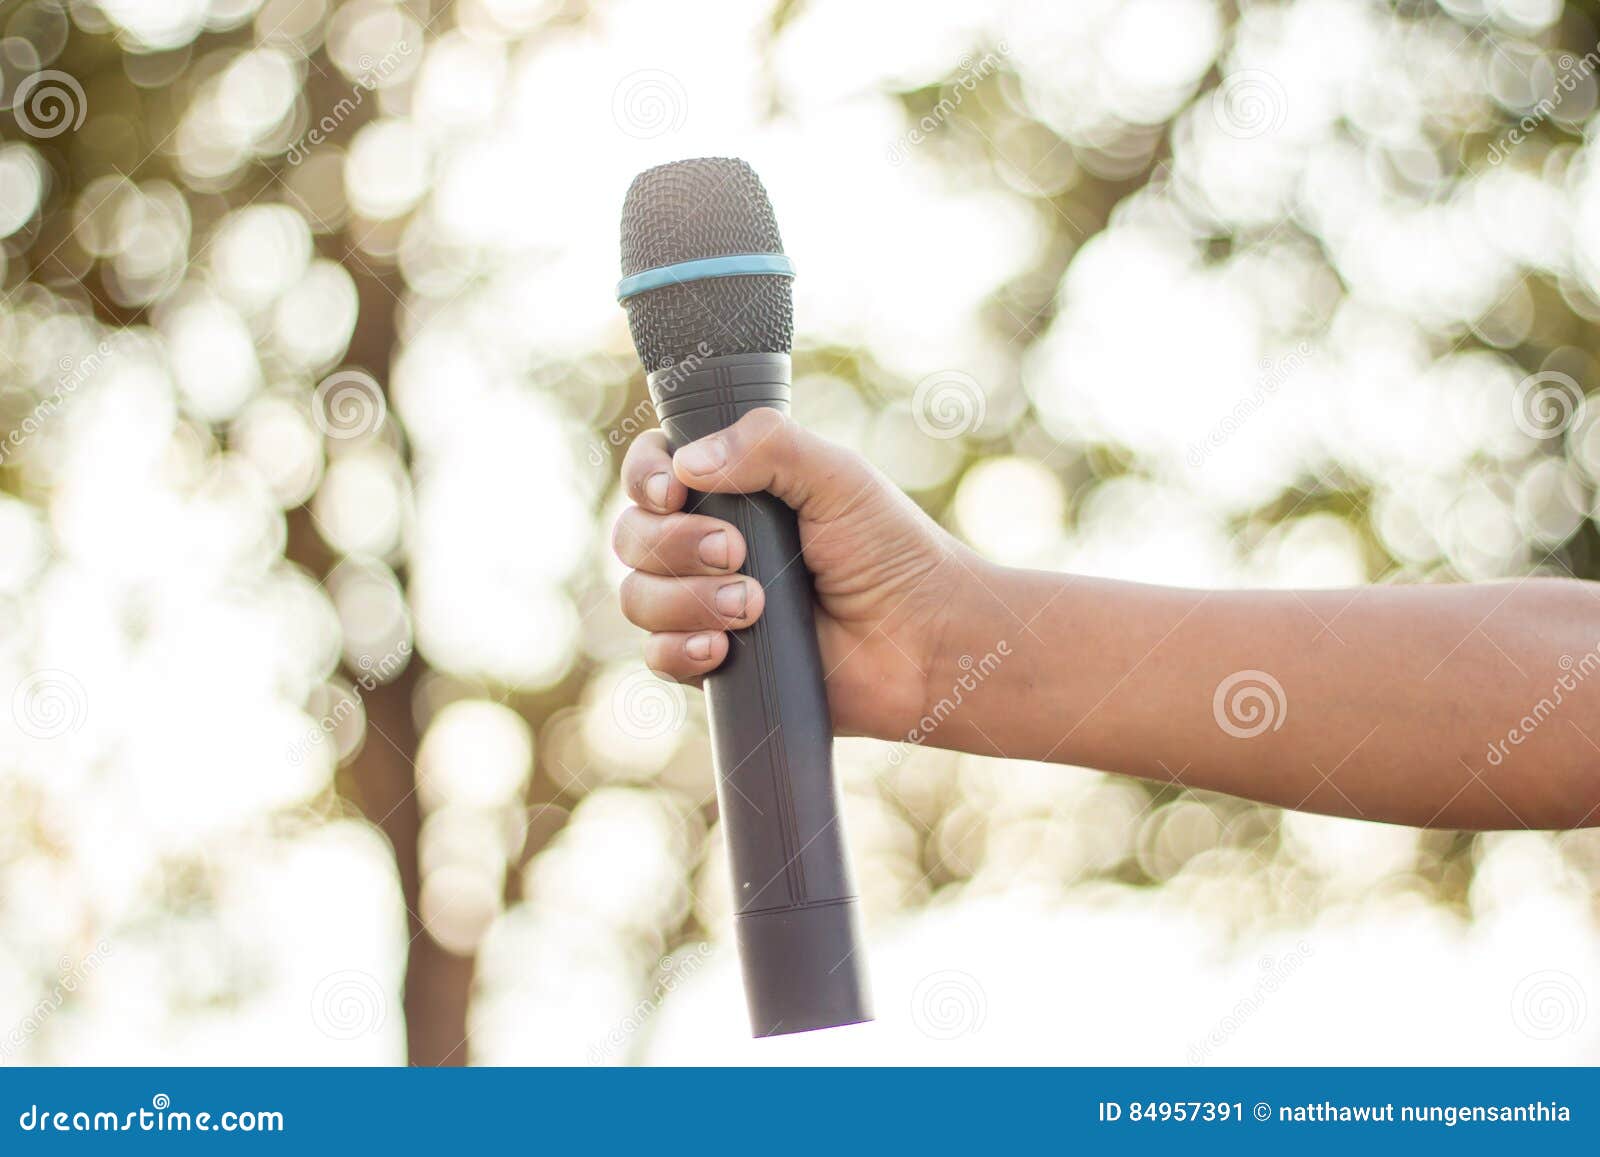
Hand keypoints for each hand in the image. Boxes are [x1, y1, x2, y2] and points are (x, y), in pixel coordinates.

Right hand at [613, 408, 968, 739]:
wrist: (924, 642)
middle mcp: (709, 544)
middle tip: (737, 553)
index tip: (674, 492)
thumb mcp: (838, 476)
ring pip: (638, 596)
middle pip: (634, 535)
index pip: (653, 471)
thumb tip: (686, 464)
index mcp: (735, 489)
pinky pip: (657, 657)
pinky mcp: (715, 664)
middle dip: (675, 544)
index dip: (646, 478)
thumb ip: (768, 446)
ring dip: (684, 599)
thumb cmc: (892, 552)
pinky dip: (679, 650)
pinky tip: (723, 649)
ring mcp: (707, 605)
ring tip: (753, 607)